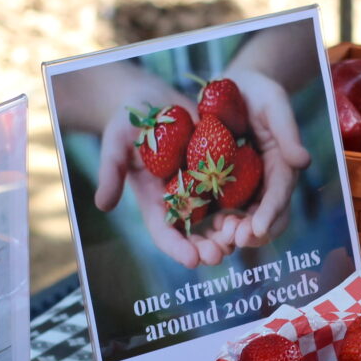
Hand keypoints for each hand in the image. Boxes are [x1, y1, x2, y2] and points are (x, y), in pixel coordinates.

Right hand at [95, 94, 234, 268]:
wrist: (151, 99)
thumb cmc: (126, 123)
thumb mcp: (115, 144)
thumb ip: (110, 173)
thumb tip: (102, 205)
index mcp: (154, 201)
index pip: (164, 233)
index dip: (178, 248)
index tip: (194, 260)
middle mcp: (179, 200)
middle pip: (195, 234)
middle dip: (207, 247)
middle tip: (221, 255)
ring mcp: (200, 187)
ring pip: (218, 218)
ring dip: (229, 232)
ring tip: (242, 238)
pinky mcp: (218, 171)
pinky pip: (234, 191)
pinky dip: (244, 205)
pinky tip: (257, 212)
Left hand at [220, 67, 311, 248]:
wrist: (236, 86)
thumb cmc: (258, 92)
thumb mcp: (275, 104)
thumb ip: (288, 132)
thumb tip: (305, 162)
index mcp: (283, 165)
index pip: (280, 194)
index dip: (270, 213)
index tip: (257, 229)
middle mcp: (267, 181)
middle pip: (266, 216)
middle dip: (253, 232)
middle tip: (233, 240)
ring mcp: (246, 185)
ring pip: (244, 219)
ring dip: (233, 233)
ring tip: (217, 242)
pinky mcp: (224, 184)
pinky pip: (221, 208)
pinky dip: (214, 223)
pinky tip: (199, 230)